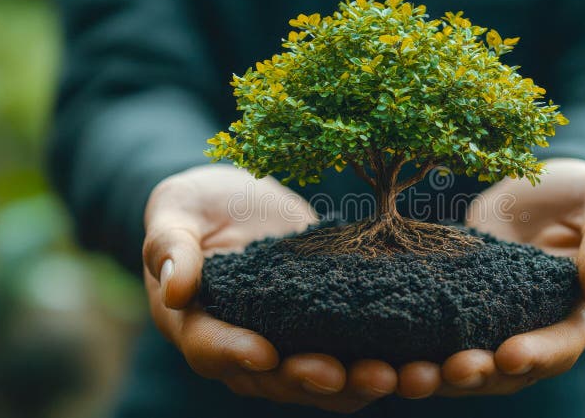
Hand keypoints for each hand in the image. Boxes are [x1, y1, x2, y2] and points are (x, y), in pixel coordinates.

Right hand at [142, 165, 396, 412]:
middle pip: (272, 379)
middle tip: (343, 373)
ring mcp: (288, 340)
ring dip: (355, 383)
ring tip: (392, 375)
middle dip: (309, 379)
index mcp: (197, 323)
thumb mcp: (174, 211)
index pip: (210, 348)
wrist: (238, 201)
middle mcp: (243, 345)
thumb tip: (175, 288)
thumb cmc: (196, 205)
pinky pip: (351, 352)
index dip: (235, 354)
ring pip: (319, 379)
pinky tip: (416, 356)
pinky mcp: (326, 325)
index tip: (265, 353)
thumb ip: (169, 245)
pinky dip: (381, 358)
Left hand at [393, 158, 584, 397]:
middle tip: (436, 373)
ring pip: (468, 362)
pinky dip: (412, 347)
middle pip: (507, 370)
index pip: (561, 344)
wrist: (548, 189)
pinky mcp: (461, 305)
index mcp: (580, 312)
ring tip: (400, 375)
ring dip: (434, 374)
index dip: (536, 355)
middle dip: (473, 375)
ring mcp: (496, 321)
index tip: (505, 356)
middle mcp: (537, 328)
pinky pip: (437, 334)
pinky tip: (380, 354)